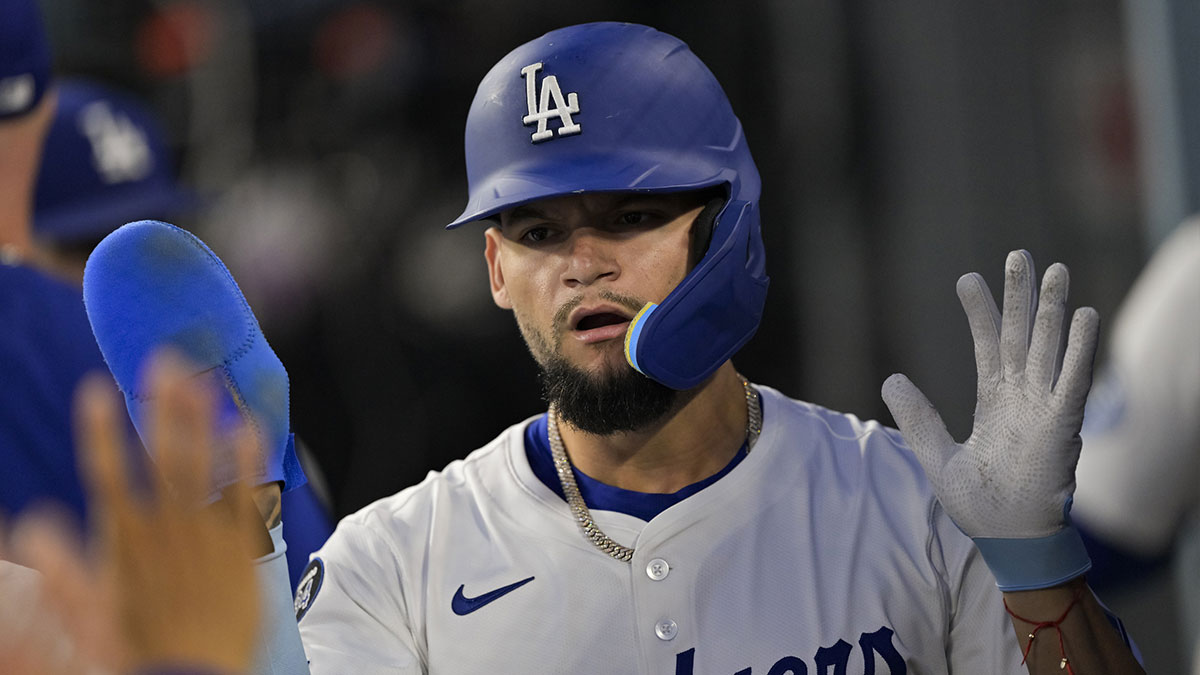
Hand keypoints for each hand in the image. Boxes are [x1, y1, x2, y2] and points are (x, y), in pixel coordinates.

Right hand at [2, 354, 264, 672]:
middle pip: (162, 456)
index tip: (94, 390)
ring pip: (203, 467)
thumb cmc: (137, 648)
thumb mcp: (87, 612)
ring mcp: (206, 538)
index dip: (98, 430)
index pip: (105, 473)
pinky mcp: (240, 549)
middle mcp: (165, 532)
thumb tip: (28, 526)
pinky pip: (245, 496)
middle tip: (165, 360)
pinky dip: (246, 460)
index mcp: (123, 542)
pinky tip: (248, 424)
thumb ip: (59, 567)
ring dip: (202, 420)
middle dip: (161, 406)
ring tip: (202, 378)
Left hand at [882, 250, 1098, 588]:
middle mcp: (1021, 397)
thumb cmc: (979, 503)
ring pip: (1048, 347)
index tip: (967, 278)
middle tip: (1019, 254)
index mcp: (994, 401)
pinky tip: (1083, 314)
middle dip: (1021, 296)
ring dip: (1052, 309)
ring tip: (1054, 269)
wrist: (1007, 539)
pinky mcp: (1061, 424)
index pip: (986, 345)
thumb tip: (891, 378)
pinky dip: (1079, 348)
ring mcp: (1043, 407)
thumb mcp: (936, 455)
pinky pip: (1072, 380)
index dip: (980, 311)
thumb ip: (918, 417)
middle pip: (1020, 335)